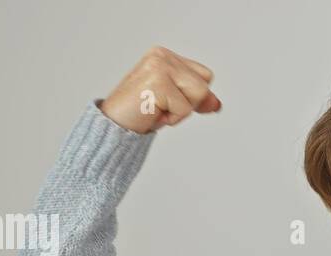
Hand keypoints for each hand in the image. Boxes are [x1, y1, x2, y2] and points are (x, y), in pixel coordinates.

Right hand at [99, 46, 220, 133]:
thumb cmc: (139, 113)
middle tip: (161, 105)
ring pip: (199, 95)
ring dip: (180, 111)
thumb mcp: (174, 103)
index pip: (205, 76)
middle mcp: (162, 56)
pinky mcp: (158, 81)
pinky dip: (172, 118)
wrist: (114, 125)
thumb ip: (196, 99)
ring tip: (157, 108)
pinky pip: (185, 108)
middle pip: (204, 85)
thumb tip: (216, 103)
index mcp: (165, 55)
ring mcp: (159, 66)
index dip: (194, 96)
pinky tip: (152, 112)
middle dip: (188, 103)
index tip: (169, 101)